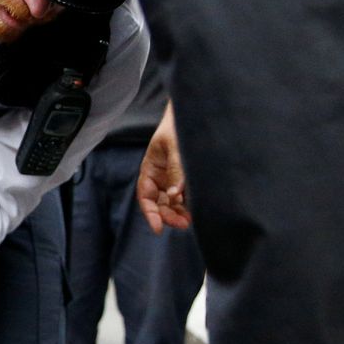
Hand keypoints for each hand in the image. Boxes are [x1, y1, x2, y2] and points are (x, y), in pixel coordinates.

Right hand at [137, 101, 191, 233]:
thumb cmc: (178, 127)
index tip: (158, 228)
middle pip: (159, 204)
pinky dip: (189, 204)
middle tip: (183, 223)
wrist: (194, 115)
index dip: (150, 213)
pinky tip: (197, 209)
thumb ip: (176, 170)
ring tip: (191, 220)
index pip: (146, 196)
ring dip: (180, 213)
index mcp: (150, 170)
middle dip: (168, 216)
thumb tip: (176, 194)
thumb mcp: (175, 147)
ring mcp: (173, 179)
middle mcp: (160, 178)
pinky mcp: (188, 180)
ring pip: (173, 203)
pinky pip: (186, 196)